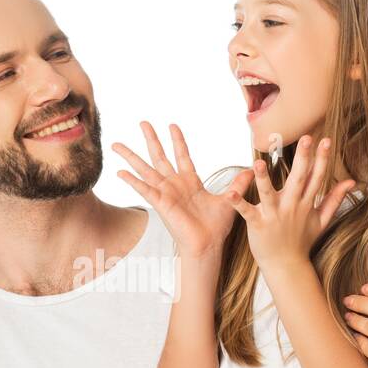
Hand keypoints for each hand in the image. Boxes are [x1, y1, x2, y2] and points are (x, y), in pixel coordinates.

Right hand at [113, 122, 253, 260]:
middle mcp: (174, 184)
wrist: (208, 244)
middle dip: (151, 139)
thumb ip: (238, 184)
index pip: (182, 155)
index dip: (177, 140)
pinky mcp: (160, 203)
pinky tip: (120, 172)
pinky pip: (144, 190)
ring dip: (131, 156)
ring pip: (145, 169)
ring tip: (116, 144)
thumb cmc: (216, 226)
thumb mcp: (230, 199)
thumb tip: (252, 170)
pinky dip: (132, 181)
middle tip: (143, 122)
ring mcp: (165, 193)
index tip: (171, 125)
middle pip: (159, 156)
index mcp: (190, 182)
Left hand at [222, 135, 354, 271]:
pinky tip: (230, 193)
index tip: (326, 140)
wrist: (286, 266)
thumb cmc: (302, 241)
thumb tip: (352, 182)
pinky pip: (247, 212)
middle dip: (303, 159)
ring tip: (259, 163)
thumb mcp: (322, 220)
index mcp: (306, 203)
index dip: (322, 158)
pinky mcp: (258, 224)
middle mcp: (292, 206)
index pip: (316, 177)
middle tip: (306, 138)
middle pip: (298, 179)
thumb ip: (335, 199)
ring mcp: (274, 215)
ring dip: (264, 179)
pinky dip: (239, 203)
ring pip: (269, 194)